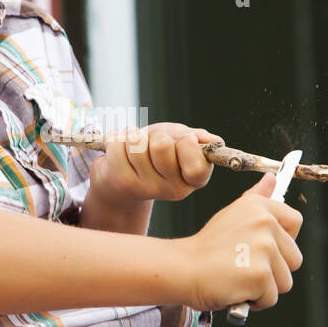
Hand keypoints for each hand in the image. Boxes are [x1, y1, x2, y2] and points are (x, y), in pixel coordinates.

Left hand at [87, 123, 225, 205]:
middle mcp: (175, 190)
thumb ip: (196, 138)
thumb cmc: (154, 154)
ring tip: (135, 149)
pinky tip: (119, 152)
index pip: (196, 165)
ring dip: (133, 137)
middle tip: (152, 146)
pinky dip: (116, 139)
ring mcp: (148, 189)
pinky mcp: (123, 183)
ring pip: (137, 143)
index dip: (186, 144)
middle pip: (161, 145)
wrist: (121, 178)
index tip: (181, 141)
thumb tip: (212, 141)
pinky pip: (117, 145)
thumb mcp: (178, 141)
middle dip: (155, 136)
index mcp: (195, 180)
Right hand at [177, 170, 303, 311]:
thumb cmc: (205, 248)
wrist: (182, 268)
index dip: (283, 241)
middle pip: (295, 258)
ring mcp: (264, 249)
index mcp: (259, 206)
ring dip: (264, 288)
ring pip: (285, 281)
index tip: (263, 248)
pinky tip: (234, 289)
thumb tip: (272, 179)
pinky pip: (271, 298)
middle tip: (244, 267)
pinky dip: (254, 301)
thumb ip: (256, 198)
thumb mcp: (231, 215)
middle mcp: (264, 223)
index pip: (295, 221)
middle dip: (273, 271)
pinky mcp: (260, 275)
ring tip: (238, 278)